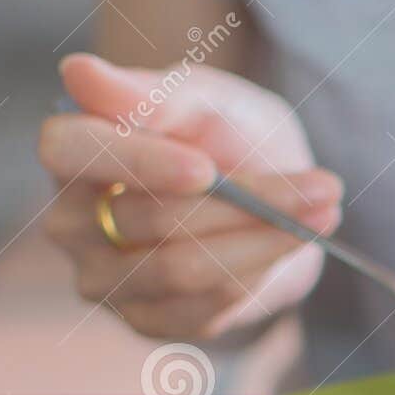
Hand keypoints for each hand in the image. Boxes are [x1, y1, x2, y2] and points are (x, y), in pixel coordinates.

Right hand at [39, 54, 341, 339]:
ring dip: (264, 240)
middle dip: (247, 201)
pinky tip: (293, 242)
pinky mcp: (148, 322)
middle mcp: (72, 223)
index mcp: (70, 153)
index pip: (69, 151)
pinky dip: (259, 271)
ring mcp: (105, 280)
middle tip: (325, 185)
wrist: (267, 201)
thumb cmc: (225, 137)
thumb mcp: (208, 99)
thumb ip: (154, 93)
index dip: (135, 161)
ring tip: (325, 211)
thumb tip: (79, 73)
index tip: (205, 167)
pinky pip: (206, 306)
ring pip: (183, 268)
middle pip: (152, 217)